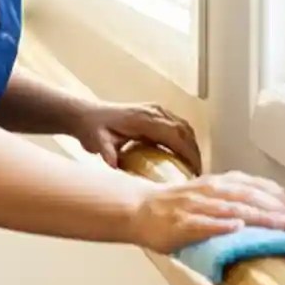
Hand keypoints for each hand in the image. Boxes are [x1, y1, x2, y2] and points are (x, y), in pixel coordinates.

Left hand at [72, 102, 203, 174]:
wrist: (85, 114)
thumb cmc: (92, 129)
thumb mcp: (97, 142)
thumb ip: (107, 153)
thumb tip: (114, 167)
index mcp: (144, 118)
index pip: (175, 134)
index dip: (188, 153)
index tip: (195, 171)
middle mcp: (153, 111)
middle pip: (185, 130)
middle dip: (195, 152)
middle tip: (199, 174)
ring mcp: (155, 110)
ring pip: (184, 127)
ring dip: (192, 146)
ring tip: (194, 168)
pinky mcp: (155, 112)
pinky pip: (177, 126)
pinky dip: (185, 140)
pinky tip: (183, 157)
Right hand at [129, 171, 284, 253]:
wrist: (138, 208)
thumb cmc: (176, 205)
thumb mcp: (205, 194)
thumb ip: (230, 198)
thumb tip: (265, 209)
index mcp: (216, 183)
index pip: (250, 184)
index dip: (273, 194)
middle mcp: (208, 190)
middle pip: (246, 197)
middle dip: (272, 208)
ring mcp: (194, 206)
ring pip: (230, 209)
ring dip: (257, 217)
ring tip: (278, 225)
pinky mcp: (181, 224)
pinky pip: (203, 223)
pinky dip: (220, 225)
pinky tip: (236, 228)